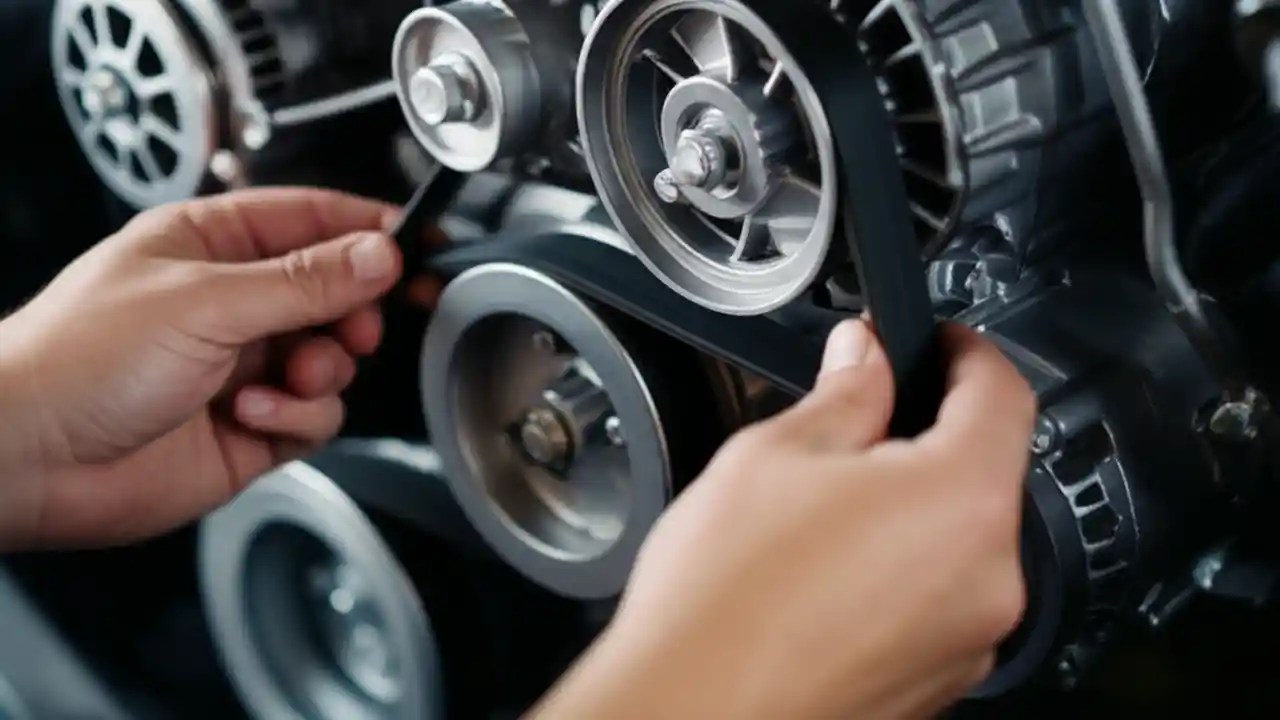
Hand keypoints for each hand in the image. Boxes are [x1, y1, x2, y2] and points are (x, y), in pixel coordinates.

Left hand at [0, 188, 410, 548]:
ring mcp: (243, 366)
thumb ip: (305, 280)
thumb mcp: (205, 300)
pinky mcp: (252, 426)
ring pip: (334, 360)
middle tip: (354, 325)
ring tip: (284, 379)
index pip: (312, 220)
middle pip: (335, 294)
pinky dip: (297, 418)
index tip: (415, 248)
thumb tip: (377, 254)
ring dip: (320, 372)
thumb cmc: (79, 360)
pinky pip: (315, 416)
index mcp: (211, 245)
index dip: (368, 231)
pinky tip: (251, 417)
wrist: (30, 459)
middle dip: (352, 314)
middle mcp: (232, 302)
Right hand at [535, 319, 1035, 718]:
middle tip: (849, 431)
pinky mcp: (938, 683)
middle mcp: (988, 579)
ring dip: (905, 513)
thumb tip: (865, 356)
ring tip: (815, 521)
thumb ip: (842, 395)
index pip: (1003, 395)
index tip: (941, 344)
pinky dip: (895, 575)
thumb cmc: (723, 603)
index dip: (969, 352)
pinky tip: (821, 577)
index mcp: (960, 502)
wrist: (693, 712)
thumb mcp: (773, 456)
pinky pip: (935, 602)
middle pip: (980, 474)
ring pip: (954, 542)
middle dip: (923, 439)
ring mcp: (967, 640)